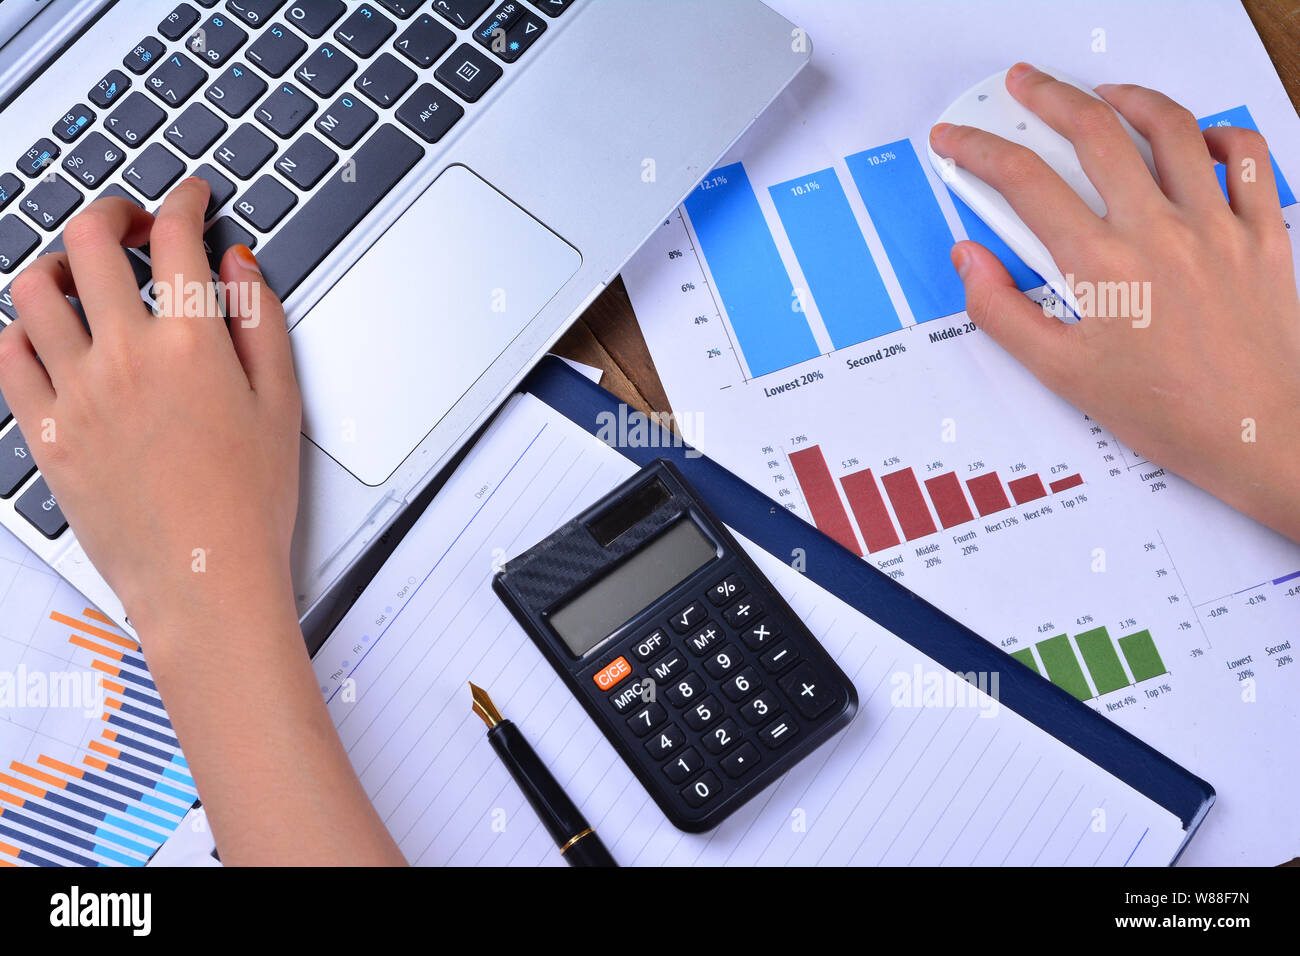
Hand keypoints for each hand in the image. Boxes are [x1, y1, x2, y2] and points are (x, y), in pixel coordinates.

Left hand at [0, 181, 401, 864]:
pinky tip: (51, 337)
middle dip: (110, 212)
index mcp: (192, 344)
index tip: (191, 198)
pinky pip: (8, 356)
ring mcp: (75, 392)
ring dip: (58, 267)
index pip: (176, 236)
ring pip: (34, 290)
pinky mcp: (44, 432)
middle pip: (90, 241)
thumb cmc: (251, 504)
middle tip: (128, 222)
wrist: (206, 583)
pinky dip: (23, 331)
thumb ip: (262, 322)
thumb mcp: (283, 403)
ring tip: (81, 279)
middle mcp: (125, 356)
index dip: (185, 199)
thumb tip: (238, 266)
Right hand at [930, 63, 1299, 542]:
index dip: (980, 150)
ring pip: (1172, 128)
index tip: (959, 139)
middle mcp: (1159, 232)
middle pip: (1094, 133)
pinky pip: (1245, 159)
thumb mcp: (1060, 374)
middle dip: (1048, 96)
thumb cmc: (1167, 412)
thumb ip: (1002, 311)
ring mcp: (1216, 226)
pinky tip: (1196, 138)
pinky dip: (1218, 135)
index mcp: (1103, 267)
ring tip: (1104, 92)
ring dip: (1130, 98)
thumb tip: (971, 259)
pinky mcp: (1261, 233)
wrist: (1258, 436)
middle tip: (1024, 84)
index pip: (1025, 183)